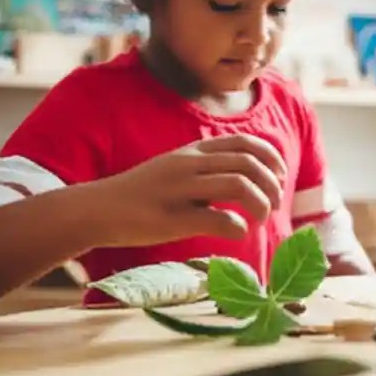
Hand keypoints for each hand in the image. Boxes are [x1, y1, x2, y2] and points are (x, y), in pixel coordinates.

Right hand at [86, 134, 286, 246]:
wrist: (96, 210)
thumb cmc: (141, 195)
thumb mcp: (177, 171)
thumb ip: (209, 170)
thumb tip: (250, 180)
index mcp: (193, 152)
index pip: (245, 143)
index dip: (272, 158)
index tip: (280, 177)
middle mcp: (189, 165)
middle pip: (248, 163)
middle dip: (272, 184)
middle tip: (274, 205)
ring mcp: (180, 190)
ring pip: (239, 184)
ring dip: (261, 204)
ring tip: (260, 219)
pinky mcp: (172, 219)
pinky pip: (218, 218)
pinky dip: (237, 226)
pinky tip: (238, 232)